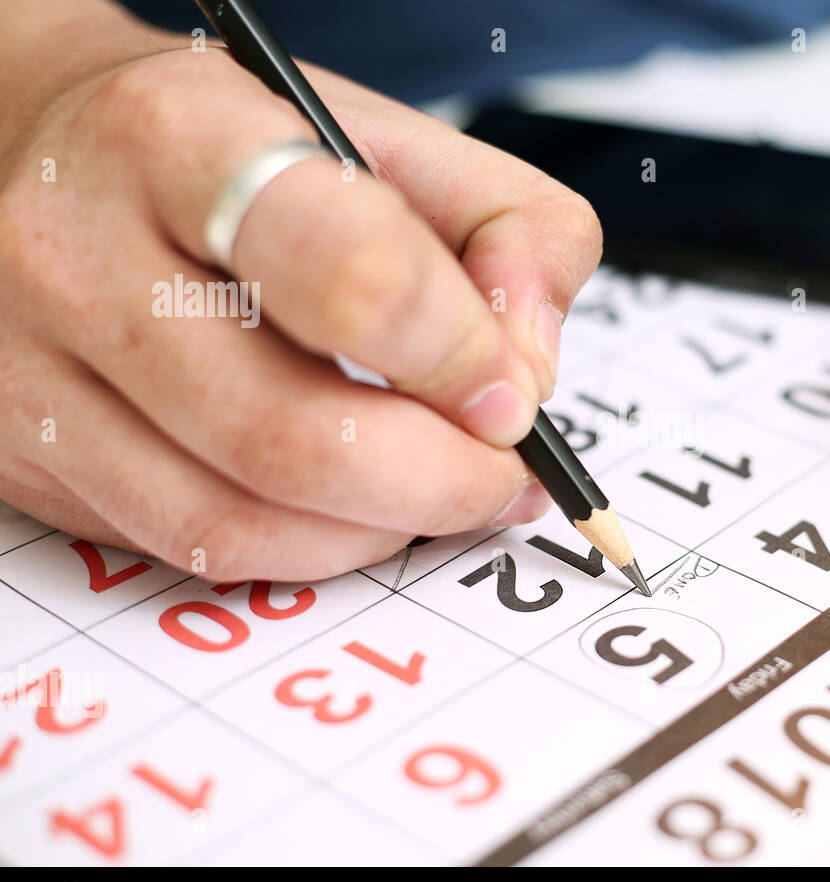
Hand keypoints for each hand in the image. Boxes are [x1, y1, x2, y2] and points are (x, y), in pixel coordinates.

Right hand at [0, 4, 600, 579]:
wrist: (30, 148)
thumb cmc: (228, 149)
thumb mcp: (388, 136)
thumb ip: (509, 227)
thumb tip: (529, 374)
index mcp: (184, 140)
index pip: (348, 274)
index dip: (458, 357)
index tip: (512, 395)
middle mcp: (79, 256)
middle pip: (291, 437)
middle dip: (440, 482)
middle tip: (502, 474)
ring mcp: (32, 371)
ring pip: (239, 522)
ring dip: (379, 532)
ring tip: (438, 490)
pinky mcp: (25, 456)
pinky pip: (191, 547)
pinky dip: (306, 547)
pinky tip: (352, 505)